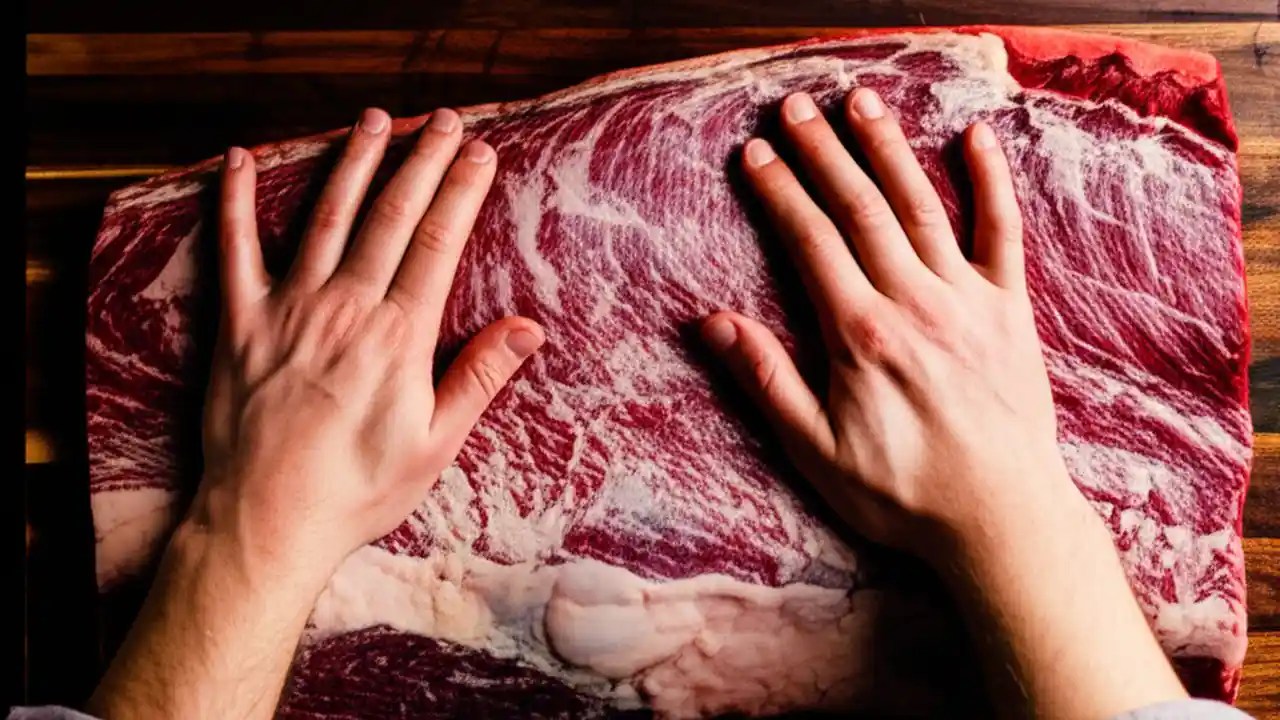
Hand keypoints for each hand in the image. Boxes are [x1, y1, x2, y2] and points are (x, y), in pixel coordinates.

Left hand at [197, 107, 543, 574]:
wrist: (267, 521)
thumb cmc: (358, 491)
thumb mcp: (436, 444)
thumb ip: (480, 377)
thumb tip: (529, 328)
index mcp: (399, 336)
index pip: (439, 243)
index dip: (461, 190)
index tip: (480, 151)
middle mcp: (345, 308)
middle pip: (392, 216)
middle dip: (421, 160)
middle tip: (442, 120)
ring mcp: (289, 309)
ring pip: (326, 217)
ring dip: (353, 163)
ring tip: (374, 120)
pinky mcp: (240, 323)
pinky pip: (235, 249)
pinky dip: (235, 201)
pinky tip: (240, 159)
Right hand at [703, 89, 1070, 561]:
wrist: (1000, 518)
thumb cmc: (902, 493)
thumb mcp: (815, 451)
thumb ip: (766, 381)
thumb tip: (714, 323)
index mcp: (860, 333)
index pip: (810, 241)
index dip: (778, 191)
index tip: (754, 152)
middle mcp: (914, 301)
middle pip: (860, 208)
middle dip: (822, 152)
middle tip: (793, 107)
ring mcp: (968, 299)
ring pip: (920, 206)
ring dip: (887, 149)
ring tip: (860, 102)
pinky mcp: (1011, 311)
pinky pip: (1003, 232)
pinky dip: (990, 182)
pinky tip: (975, 138)